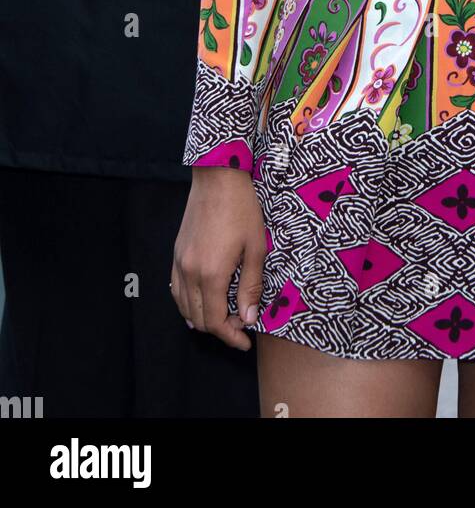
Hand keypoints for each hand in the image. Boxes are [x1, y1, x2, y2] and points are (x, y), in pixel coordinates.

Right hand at [171, 166, 267, 349]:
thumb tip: (249, 317)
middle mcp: (189, 273)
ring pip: (183, 307)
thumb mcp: (256, 248)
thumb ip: (250, 286)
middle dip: (220, 328)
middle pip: (198, 319)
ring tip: (225, 312)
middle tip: (242, 322)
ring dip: (202, 317)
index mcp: (211, 274)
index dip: (231, 336)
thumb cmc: (242, 209)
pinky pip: (176, 289)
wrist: (218, 178)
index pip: (216, 322)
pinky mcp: (176, 253)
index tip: (246, 340)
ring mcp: (179, 263)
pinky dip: (188, 302)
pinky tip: (203, 299)